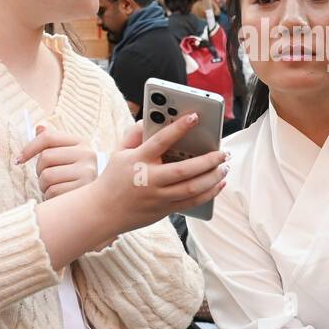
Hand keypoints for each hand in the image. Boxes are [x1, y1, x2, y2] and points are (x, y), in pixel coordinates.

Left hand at [17, 125, 98, 199]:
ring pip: (47, 176)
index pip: (48, 137)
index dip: (29, 148)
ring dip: (44, 185)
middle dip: (40, 170)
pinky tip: (60, 196)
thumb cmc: (72, 176)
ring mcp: (87, 171)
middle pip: (45, 157)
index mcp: (81, 142)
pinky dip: (51, 196)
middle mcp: (87, 154)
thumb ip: (52, 142)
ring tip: (55, 187)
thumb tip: (40, 127)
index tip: (19, 160)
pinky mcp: (83, 190)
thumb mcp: (64, 156)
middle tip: (47, 178)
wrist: (93, 199)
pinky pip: (53, 191)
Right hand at [90, 113, 227, 235]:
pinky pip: (192, 203)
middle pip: (184, 170)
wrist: (102, 212)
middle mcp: (150, 180)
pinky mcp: (164, 211)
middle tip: (223, 152)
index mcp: (138, 161)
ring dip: (213, 177)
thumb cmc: (113, 179)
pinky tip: (219, 184)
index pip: (160, 141)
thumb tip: (148, 119)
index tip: (195, 116)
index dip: (178, 128)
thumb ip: (134, 134)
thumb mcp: (119, 152)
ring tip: (225, 167)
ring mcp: (158, 198)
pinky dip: (209, 193)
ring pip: (192, 189)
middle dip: (208, 161)